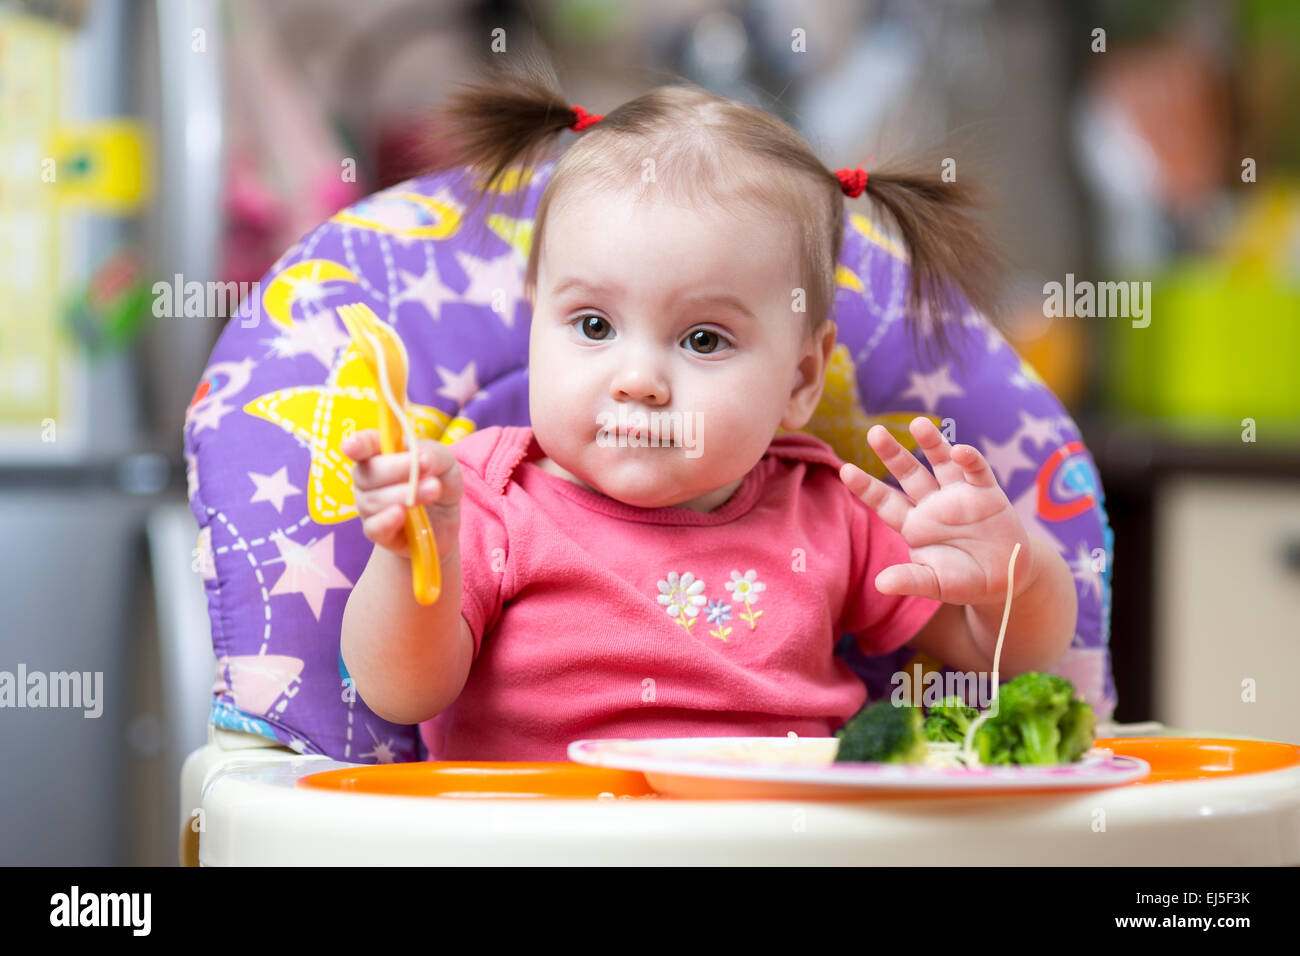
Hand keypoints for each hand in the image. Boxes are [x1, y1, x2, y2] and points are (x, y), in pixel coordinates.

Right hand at [342, 429, 461, 559]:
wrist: (447, 519)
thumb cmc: (439, 480)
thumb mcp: (445, 461)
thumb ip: (432, 454)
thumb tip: (421, 458)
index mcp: (380, 454)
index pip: (363, 446)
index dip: (357, 444)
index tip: (352, 446)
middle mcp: (368, 480)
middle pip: (366, 474)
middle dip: (394, 468)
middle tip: (425, 464)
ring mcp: (370, 508)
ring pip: (372, 501)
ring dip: (403, 494)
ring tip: (433, 489)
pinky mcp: (380, 533)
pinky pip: (374, 528)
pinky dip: (386, 520)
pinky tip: (401, 513)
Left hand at [840, 417, 1035, 606]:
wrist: (1008, 579)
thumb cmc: (965, 581)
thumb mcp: (936, 584)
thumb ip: (911, 580)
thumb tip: (880, 585)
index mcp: (914, 525)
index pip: (885, 502)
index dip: (867, 487)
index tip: (845, 470)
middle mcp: (932, 504)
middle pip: (908, 473)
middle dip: (892, 453)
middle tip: (874, 433)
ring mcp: (959, 495)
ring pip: (940, 462)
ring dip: (931, 443)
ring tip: (918, 424)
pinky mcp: (987, 492)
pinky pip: (976, 471)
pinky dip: (968, 459)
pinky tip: (959, 451)